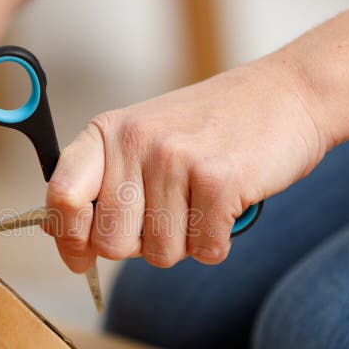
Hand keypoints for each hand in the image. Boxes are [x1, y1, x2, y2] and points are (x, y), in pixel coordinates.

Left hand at [45, 54, 328, 271]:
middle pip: (111, 242)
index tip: (81, 255)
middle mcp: (136, 141)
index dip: (68, 238)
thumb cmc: (210, 127)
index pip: (61, 197)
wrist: (286, 94)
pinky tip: (226, 208)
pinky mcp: (220, 180)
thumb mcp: (143, 137)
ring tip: (200, 202)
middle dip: (139, 245)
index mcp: (107, 132)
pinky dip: (218, 242)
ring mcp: (177, 159)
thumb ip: (103, 183)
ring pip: (160, 254)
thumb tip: (63, 239)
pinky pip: (205, 251)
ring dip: (184, 243)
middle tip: (168, 215)